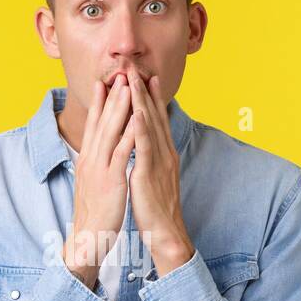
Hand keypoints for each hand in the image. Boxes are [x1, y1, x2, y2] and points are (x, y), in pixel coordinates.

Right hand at [64, 75, 135, 289]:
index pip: (93, 126)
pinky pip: (121, 153)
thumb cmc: (94, 213)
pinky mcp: (111, 180)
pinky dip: (128, 135)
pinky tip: (136, 121)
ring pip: (110, 132)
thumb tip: (98, 154)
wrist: (88, 238)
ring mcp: (100, 168)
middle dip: (111, 97)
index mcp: (88, 159)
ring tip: (128, 87)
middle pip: (101, 122)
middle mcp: (91, 159)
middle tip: (118, 74)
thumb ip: (96, 166)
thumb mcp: (93, 184)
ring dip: (120, 108)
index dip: (99, 103)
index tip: (104, 83)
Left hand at [126, 73, 193, 276]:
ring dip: (142, 101)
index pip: (157, 120)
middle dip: (145, 91)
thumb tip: (146, 148)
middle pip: (155, 116)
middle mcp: (164, 153)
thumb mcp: (154, 179)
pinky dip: (141, 128)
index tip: (145, 77)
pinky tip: (136, 113)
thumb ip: (152, 160)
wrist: (166, 233)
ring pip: (150, 126)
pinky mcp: (149, 174)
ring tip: (134, 80)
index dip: (151, 98)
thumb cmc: (157, 209)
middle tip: (137, 67)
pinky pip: (145, 147)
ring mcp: (158, 162)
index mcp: (164, 154)